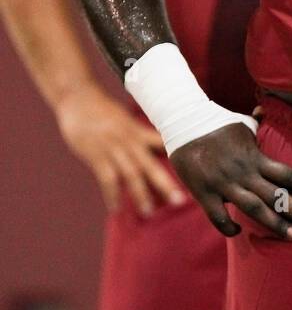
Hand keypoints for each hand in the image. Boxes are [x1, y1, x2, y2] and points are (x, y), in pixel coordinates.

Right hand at [55, 81, 186, 215]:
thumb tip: (160, 149)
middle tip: (179, 202)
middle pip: (151, 165)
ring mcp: (113, 148)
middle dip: (165, 184)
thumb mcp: (127, 121)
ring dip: (140, 194)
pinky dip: (112, 195)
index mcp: (140, 132)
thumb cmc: (102, 110)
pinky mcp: (96, 154)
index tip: (195, 175)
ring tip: (149, 212)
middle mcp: (130, 141)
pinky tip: (116, 209)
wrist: (78, 97)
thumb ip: (142, 136)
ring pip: (131, 174)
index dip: (178, 159)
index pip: (163, 147)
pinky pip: (107, 179)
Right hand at [169, 122, 291, 238]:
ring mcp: (224, 183)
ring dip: (274, 224)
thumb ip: (258, 124)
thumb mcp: (242, 123)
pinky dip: (229, 227)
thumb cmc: (216, 123)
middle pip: (277, 195)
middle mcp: (244, 172)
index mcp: (256, 157)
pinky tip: (239, 233)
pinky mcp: (204, 192)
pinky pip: (218, 217)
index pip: (289, 174)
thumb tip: (266, 111)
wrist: (183, 122)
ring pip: (254, 209)